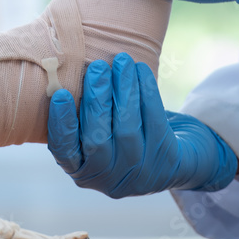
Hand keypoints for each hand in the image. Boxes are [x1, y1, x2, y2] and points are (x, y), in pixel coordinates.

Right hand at [47, 53, 236, 197]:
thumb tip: (66, 72)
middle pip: (97, 140)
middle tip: (97, 67)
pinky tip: (141, 70)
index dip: (61, 123)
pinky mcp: (166, 159)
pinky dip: (147, 91)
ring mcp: (139, 172)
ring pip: (127, 128)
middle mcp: (109, 178)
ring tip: (122, 61)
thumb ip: (84, 114)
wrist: (177, 159)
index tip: (60, 94)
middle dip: (96, 100)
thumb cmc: (124, 136)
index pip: (65, 151)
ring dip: (124, 89)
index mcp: (83, 171)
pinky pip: (154, 120)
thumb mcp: (100, 134)